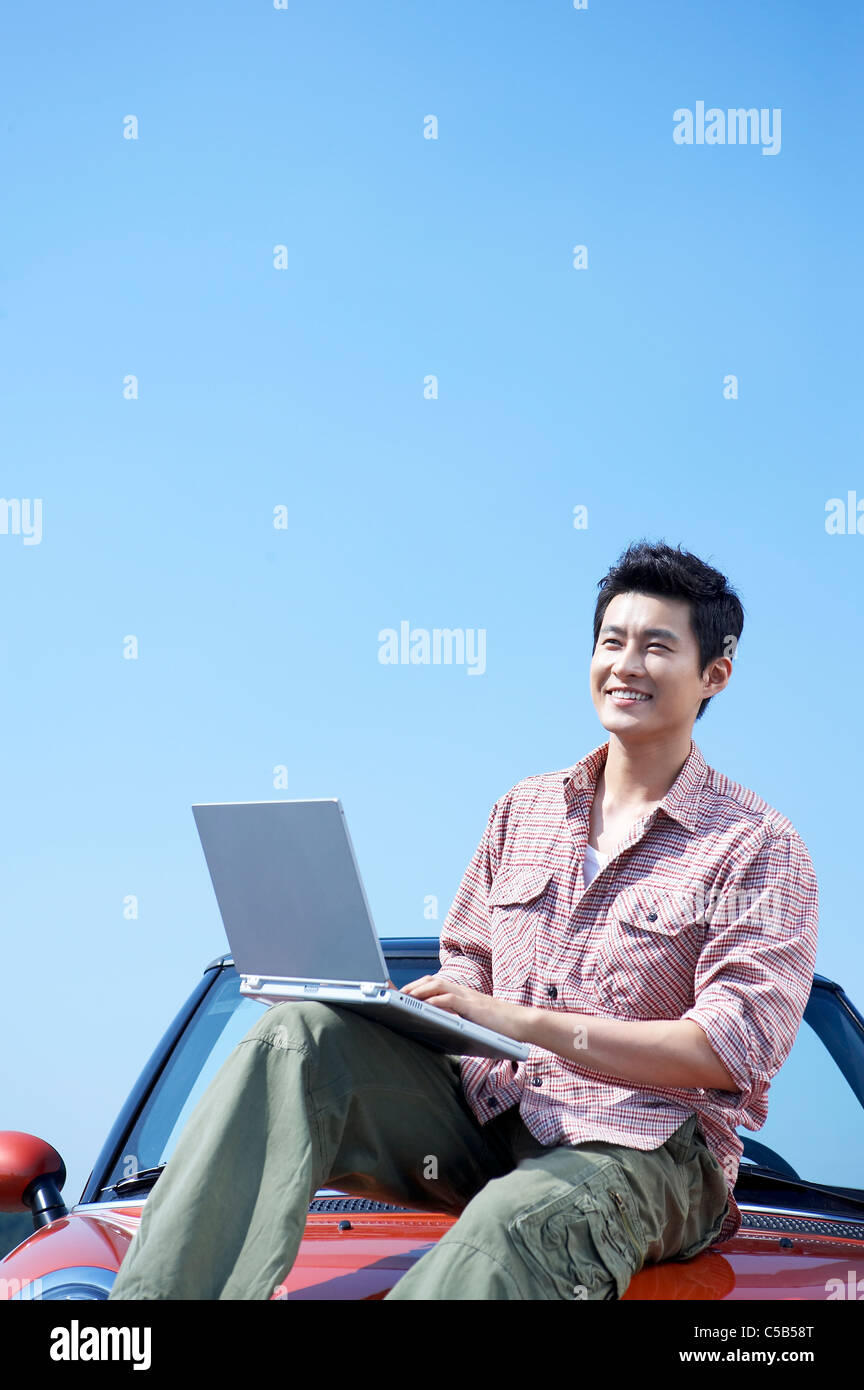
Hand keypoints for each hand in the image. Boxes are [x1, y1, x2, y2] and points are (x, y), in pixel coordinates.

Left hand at [399, 973, 531, 1041]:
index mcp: (460, 994)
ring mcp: (467, 997)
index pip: (433, 983)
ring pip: (438, 986)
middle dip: (411, 985)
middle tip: (394, 993)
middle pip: (431, 980)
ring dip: (419, 990)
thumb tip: (436, 1024)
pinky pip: (451, 1000)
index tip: (397, 990)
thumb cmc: (498, 1025)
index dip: (415, 984)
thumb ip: (456, 1017)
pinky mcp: (473, 1007)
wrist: (521, 1023)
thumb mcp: (473, 1018)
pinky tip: (426, 1006)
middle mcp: (462, 991)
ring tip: (404, 997)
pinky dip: (436, 1001)